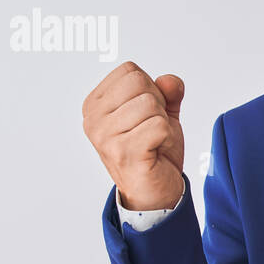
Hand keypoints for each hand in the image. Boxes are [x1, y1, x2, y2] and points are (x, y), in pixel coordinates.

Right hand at [82, 61, 185, 210]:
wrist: (156, 192)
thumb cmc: (155, 151)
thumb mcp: (163, 113)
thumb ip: (167, 91)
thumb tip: (170, 81)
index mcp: (95, 104)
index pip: (130, 71)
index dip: (150, 88)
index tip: (145, 115)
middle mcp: (93, 119)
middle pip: (139, 82)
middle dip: (157, 104)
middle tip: (151, 130)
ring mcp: (105, 137)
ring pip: (150, 104)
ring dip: (162, 123)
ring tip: (153, 142)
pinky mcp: (123, 152)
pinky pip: (159, 125)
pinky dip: (167, 137)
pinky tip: (156, 151)